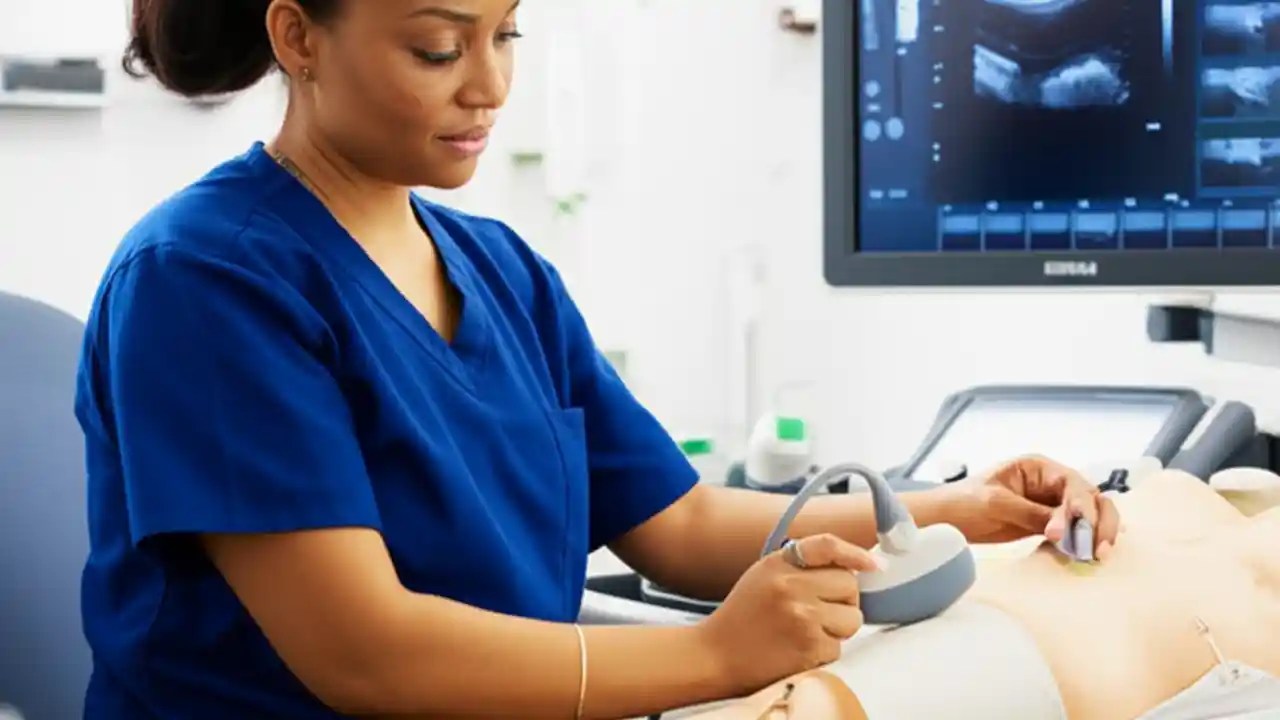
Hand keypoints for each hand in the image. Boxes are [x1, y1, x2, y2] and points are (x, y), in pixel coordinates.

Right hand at [695, 534, 879, 695]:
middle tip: (820, 611)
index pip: (828, 546)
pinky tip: (800, 649)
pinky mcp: (809, 646)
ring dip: (839, 628)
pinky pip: (839, 646)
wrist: (715, 654)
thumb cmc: (744, 616)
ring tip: (810, 631)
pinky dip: (825, 651)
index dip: (856, 554)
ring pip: (853, 618)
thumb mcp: (764, 575)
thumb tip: (853, 567)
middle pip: (850, 585)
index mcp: (780, 563)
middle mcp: (792, 585)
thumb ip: (801, 566)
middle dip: (843, 600)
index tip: (875, 566)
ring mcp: (802, 616)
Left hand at [946, 454, 1120, 557]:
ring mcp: (1051, 505)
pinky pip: (1074, 533)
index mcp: (1038, 468)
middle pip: (1090, 498)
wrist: (945, 520)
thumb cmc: (964, 502)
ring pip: (1088, 515)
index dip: (1079, 506)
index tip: (1071, 529)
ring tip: (1097, 555)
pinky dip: (1084, 542)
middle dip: (1099, 520)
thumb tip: (1065, 528)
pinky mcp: (1047, 526)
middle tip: (1097, 548)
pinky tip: (1090, 555)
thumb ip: (1030, 512)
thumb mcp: (995, 503)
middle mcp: (1050, 484)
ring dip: (1097, 532)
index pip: (1072, 484)